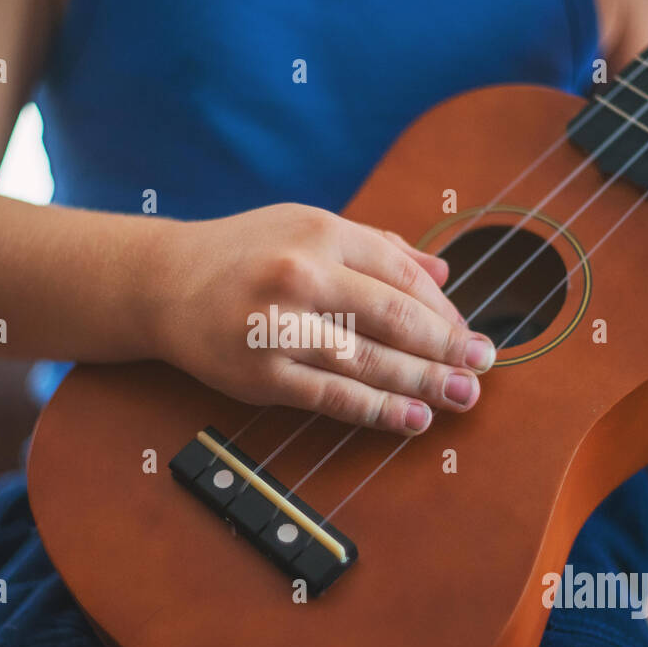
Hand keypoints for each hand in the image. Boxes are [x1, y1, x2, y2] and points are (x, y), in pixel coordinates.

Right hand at [150, 203, 495, 434]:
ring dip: (424, 384)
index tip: (468, 333)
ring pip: (370, 362)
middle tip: (482, 366)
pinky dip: (379, 411)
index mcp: (320, 232)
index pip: (402, 275)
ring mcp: (280, 328)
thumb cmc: (244, 254)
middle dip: (448, 348)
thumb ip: (376, 248)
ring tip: (461, 396)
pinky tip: (413, 419)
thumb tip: (443, 271)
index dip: (445, 310)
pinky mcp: (262, 374)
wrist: (164, 284)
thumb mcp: (307, 228)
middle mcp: (301, 275)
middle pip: (395, 318)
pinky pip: (334, 397)